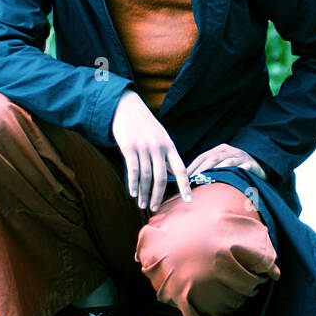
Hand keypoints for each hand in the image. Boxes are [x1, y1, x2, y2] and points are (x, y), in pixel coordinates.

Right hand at [110, 90, 190, 211]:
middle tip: (155, 208)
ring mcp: (144, 147)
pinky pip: (133, 169)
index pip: (181, 170)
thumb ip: (167, 155)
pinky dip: (133, 183)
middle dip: (158, 195)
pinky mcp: (129, 147)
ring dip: (144, 192)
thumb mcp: (161, 137)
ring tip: (142, 205)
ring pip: (146, 176)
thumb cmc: (146, 126)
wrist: (127, 107)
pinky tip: (132, 193)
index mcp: (170, 146)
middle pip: (162, 177)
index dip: (185, 186)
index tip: (188, 201)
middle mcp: (159, 147)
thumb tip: (174, 175)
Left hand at [185, 143, 267, 180]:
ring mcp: (241, 156)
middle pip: (211, 159)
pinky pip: (239, 167)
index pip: (203, 157)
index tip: (182, 178)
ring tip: (204, 180)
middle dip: (200, 170)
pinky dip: (231, 171)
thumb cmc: (238, 170)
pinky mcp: (250, 164)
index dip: (192, 167)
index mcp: (221, 149)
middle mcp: (230, 150)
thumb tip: (189, 180)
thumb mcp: (223, 165)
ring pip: (224, 162)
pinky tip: (223, 177)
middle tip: (190, 181)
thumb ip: (210, 169)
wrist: (260, 169)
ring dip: (213, 171)